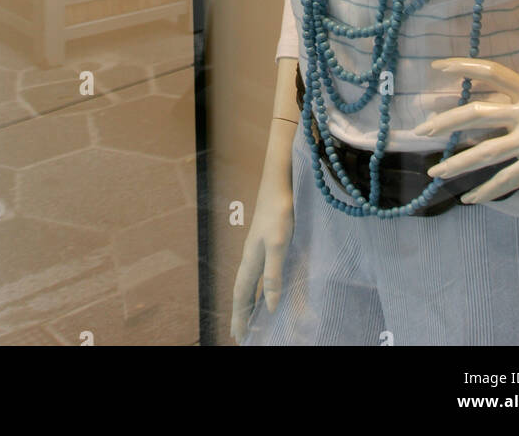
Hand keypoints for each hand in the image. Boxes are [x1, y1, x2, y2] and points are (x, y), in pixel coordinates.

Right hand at [230, 156, 293, 342]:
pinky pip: (257, 271)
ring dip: (247, 300)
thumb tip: (268, 307)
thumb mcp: (279, 245)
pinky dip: (256, 286)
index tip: (239, 337)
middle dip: (240, 312)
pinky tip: (263, 286)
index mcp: (251, 259)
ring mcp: (257, 247)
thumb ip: (273, 275)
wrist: (279, 182)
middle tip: (240, 334)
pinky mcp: (266, 239)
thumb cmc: (280, 212)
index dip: (240, 315)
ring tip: (248, 316)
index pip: (242, 294)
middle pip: (242, 290)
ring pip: (249, 281)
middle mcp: (250, 255)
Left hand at [414, 46, 518, 203]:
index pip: (493, 72)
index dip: (464, 67)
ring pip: (484, 152)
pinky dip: (485, 191)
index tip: (436, 67)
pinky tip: (468, 198)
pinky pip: (504, 179)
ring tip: (434, 171)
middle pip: (477, 113)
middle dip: (445, 121)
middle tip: (421, 129)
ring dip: (456, 164)